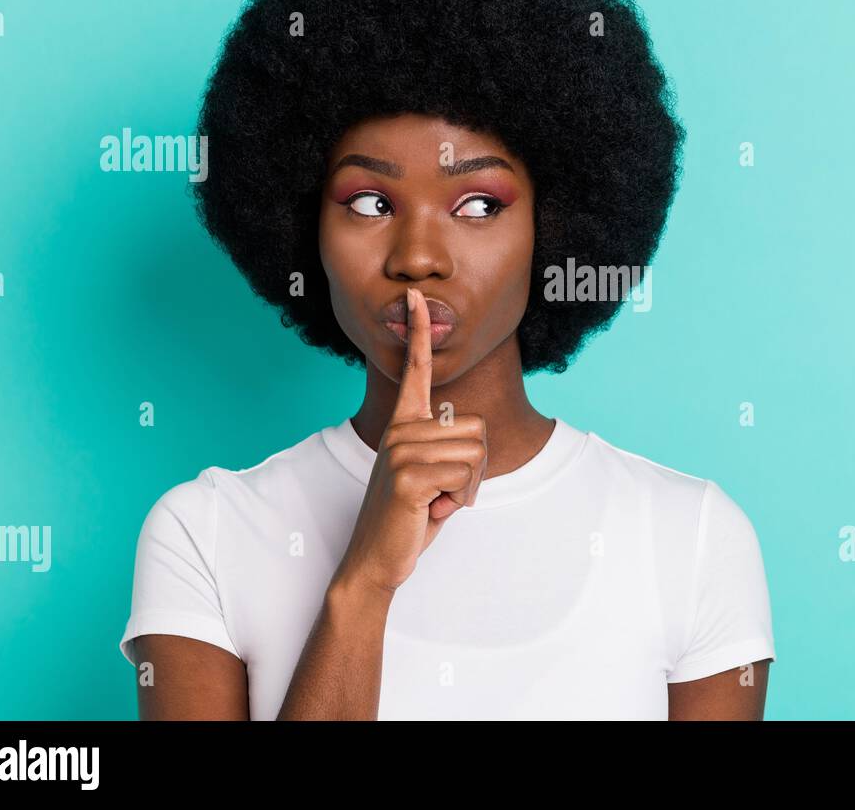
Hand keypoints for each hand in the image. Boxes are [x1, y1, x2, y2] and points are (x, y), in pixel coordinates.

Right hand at [333, 288, 487, 597]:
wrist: (377, 558)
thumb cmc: (409, 516)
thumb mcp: (432, 475)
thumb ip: (447, 451)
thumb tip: (469, 442)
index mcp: (404, 424)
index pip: (415, 370)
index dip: (417, 331)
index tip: (417, 296)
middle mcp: (400, 430)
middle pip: (477, 429)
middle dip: (473, 470)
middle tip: (441, 492)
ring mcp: (402, 450)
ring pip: (475, 454)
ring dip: (466, 487)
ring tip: (434, 501)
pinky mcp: (408, 475)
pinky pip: (464, 476)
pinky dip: (457, 501)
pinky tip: (429, 511)